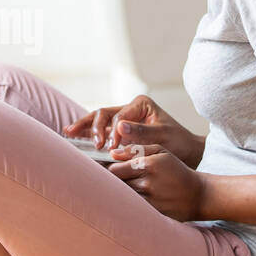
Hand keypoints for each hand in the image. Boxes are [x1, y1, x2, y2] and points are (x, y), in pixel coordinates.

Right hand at [64, 95, 204, 166]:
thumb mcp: (163, 137)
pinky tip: (74, 135)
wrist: (186, 152)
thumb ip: (142, 132)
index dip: (113, 131)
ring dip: (84, 126)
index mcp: (141, 104)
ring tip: (68, 133)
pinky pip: (101, 129)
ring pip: (98, 119)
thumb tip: (119, 126)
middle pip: (104, 113)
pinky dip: (88, 132)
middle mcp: (129, 108)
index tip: (112, 148)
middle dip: (95, 127)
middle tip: (96, 144)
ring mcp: (123, 119)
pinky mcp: (119, 131)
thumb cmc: (178, 143)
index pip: (119, 116)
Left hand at [106, 144, 205, 221]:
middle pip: (115, 185)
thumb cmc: (176, 171)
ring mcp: (150, 200)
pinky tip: (131, 203)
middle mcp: (148, 183)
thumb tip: (113, 153)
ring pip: (123, 197)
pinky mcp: (153, 213)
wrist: (198, 194)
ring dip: (120, 195)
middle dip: (111, 183)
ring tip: (122, 192)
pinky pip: (133, 209)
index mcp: (148, 164)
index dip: (108, 171)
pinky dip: (129, 206)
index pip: (114, 169)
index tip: (108, 171)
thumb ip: (136, 150)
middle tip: (110, 182)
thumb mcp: (161, 152)